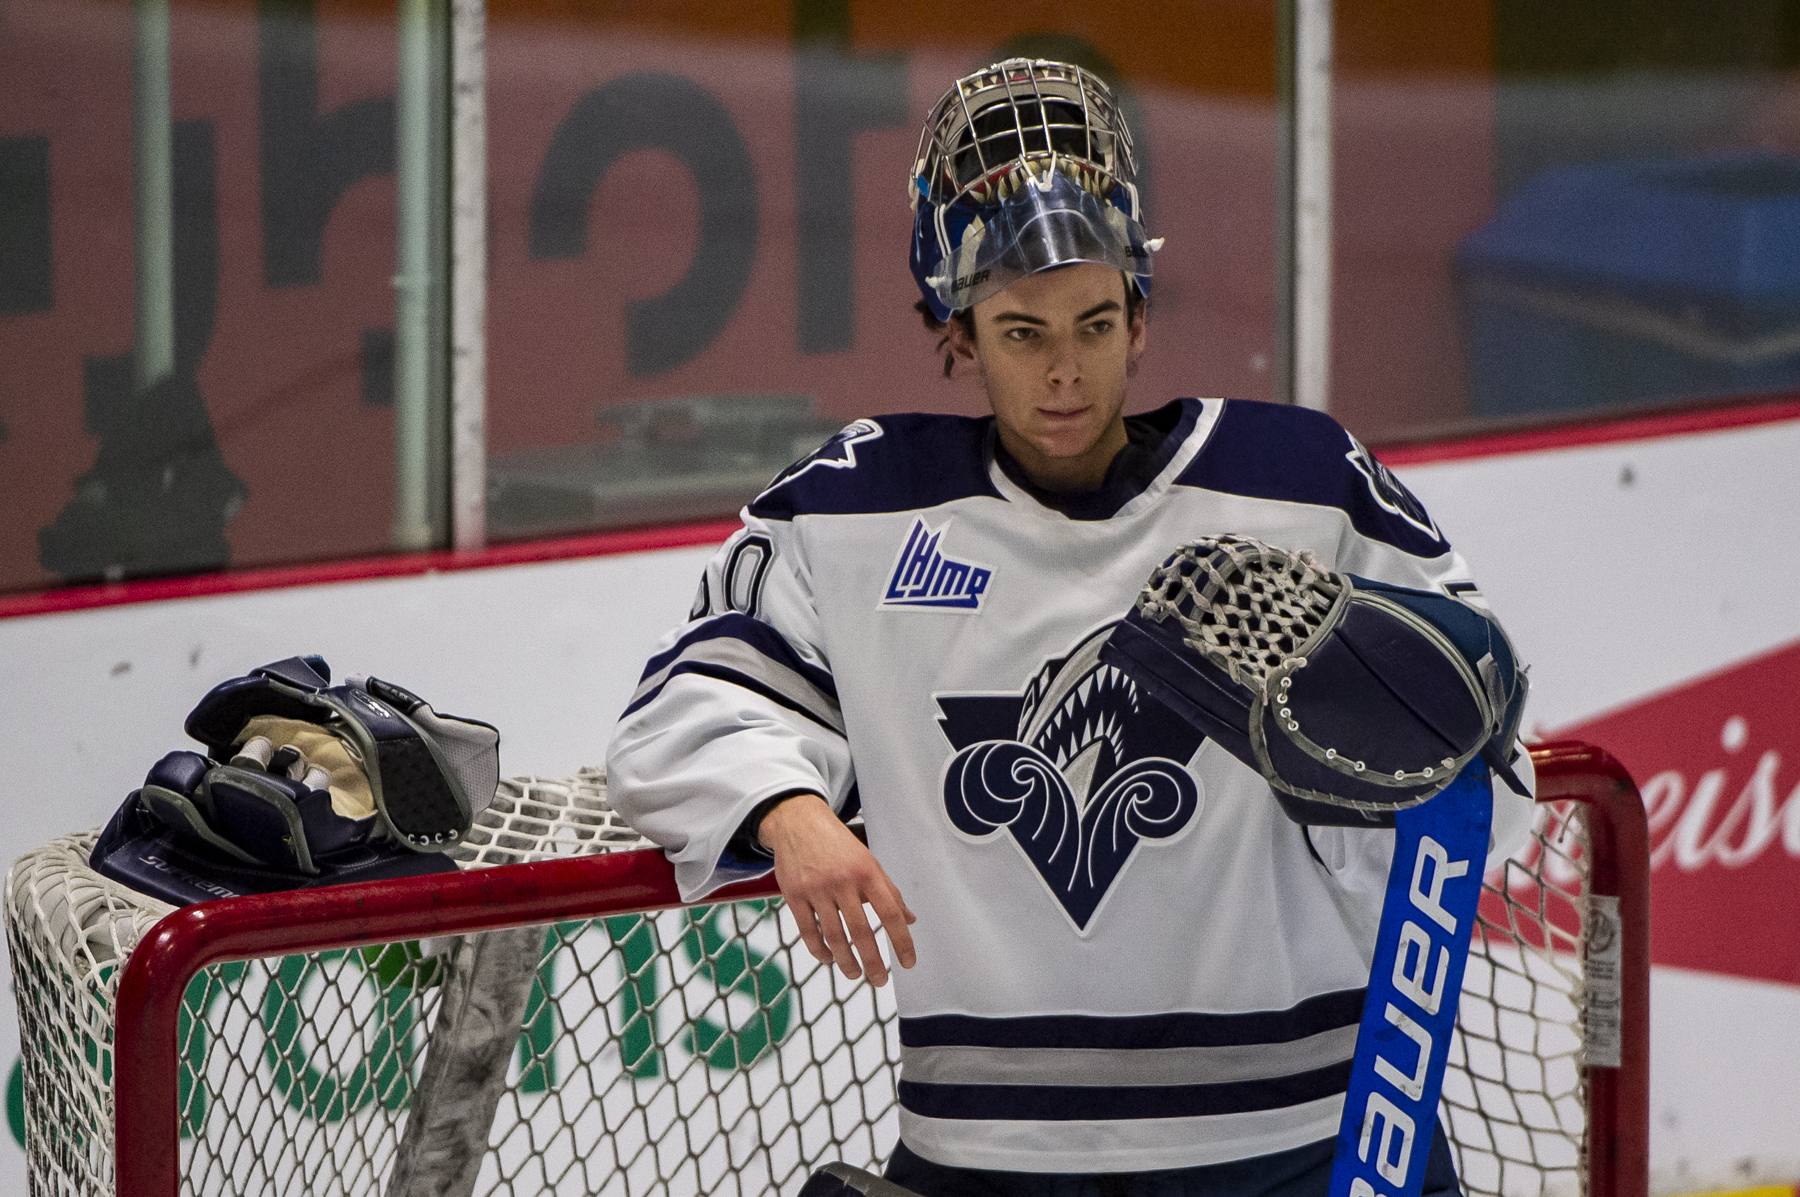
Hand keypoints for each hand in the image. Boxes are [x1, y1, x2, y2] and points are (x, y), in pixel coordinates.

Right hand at [757, 794, 916, 985]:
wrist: (799, 823)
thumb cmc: (838, 845)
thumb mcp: (869, 862)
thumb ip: (889, 892)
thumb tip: (910, 920)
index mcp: (866, 871)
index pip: (890, 912)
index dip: (901, 940)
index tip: (908, 963)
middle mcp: (842, 880)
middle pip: (861, 930)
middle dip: (873, 961)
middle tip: (880, 980)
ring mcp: (816, 888)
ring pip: (833, 935)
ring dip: (846, 961)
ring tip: (856, 974)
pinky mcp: (794, 895)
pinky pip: (808, 931)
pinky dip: (819, 950)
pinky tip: (829, 959)